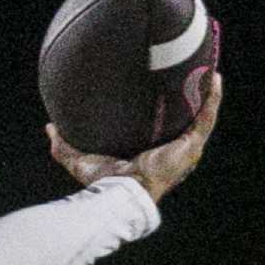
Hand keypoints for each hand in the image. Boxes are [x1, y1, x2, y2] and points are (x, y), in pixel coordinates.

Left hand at [49, 72, 220, 203]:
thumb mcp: (80, 161)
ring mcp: (185, 149)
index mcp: (150, 154)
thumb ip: (63, 146)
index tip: (157, 89)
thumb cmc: (104, 183)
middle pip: (183, 120)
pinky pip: (207, 117)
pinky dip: (212, 98)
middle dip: (186, 98)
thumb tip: (51, 128)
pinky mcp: (192, 145)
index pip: (160, 128)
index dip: (162, 110)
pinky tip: (214, 78)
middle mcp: (171, 151)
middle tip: (184, 73)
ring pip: (200, 116)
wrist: (122, 193)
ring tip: (205, 70)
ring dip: (204, 94)